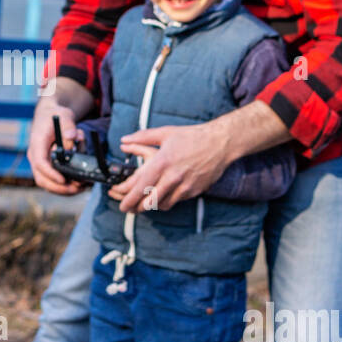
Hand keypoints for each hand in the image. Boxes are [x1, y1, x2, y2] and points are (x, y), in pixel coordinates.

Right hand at [27, 101, 86, 194]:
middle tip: (76, 188)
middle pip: (41, 179)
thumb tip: (72, 137)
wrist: (48, 116)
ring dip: (62, 190)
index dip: (51, 174)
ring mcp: (40, 163)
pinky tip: (78, 185)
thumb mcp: (64, 115)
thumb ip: (69, 126)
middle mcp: (36, 156)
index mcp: (37, 144)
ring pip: (46, 183)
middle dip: (58, 188)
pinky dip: (64, 186)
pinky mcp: (47, 167)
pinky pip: (52, 182)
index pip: (40, 163)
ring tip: (80, 188)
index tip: (63, 179)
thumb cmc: (55, 116)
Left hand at [116, 122, 230, 211]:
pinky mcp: (194, 191)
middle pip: (149, 202)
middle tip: (128, 209)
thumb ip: (142, 137)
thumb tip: (123, 141)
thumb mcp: (165, 133)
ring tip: (142, 204)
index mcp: (162, 162)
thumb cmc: (191, 137)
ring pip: (162, 205)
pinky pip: (176, 201)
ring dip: (151, 206)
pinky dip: (166, 201)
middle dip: (136, 208)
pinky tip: (162, 197)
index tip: (121, 204)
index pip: (140, 187)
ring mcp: (184, 186)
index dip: (128, 199)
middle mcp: (172, 177)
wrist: (220, 143)